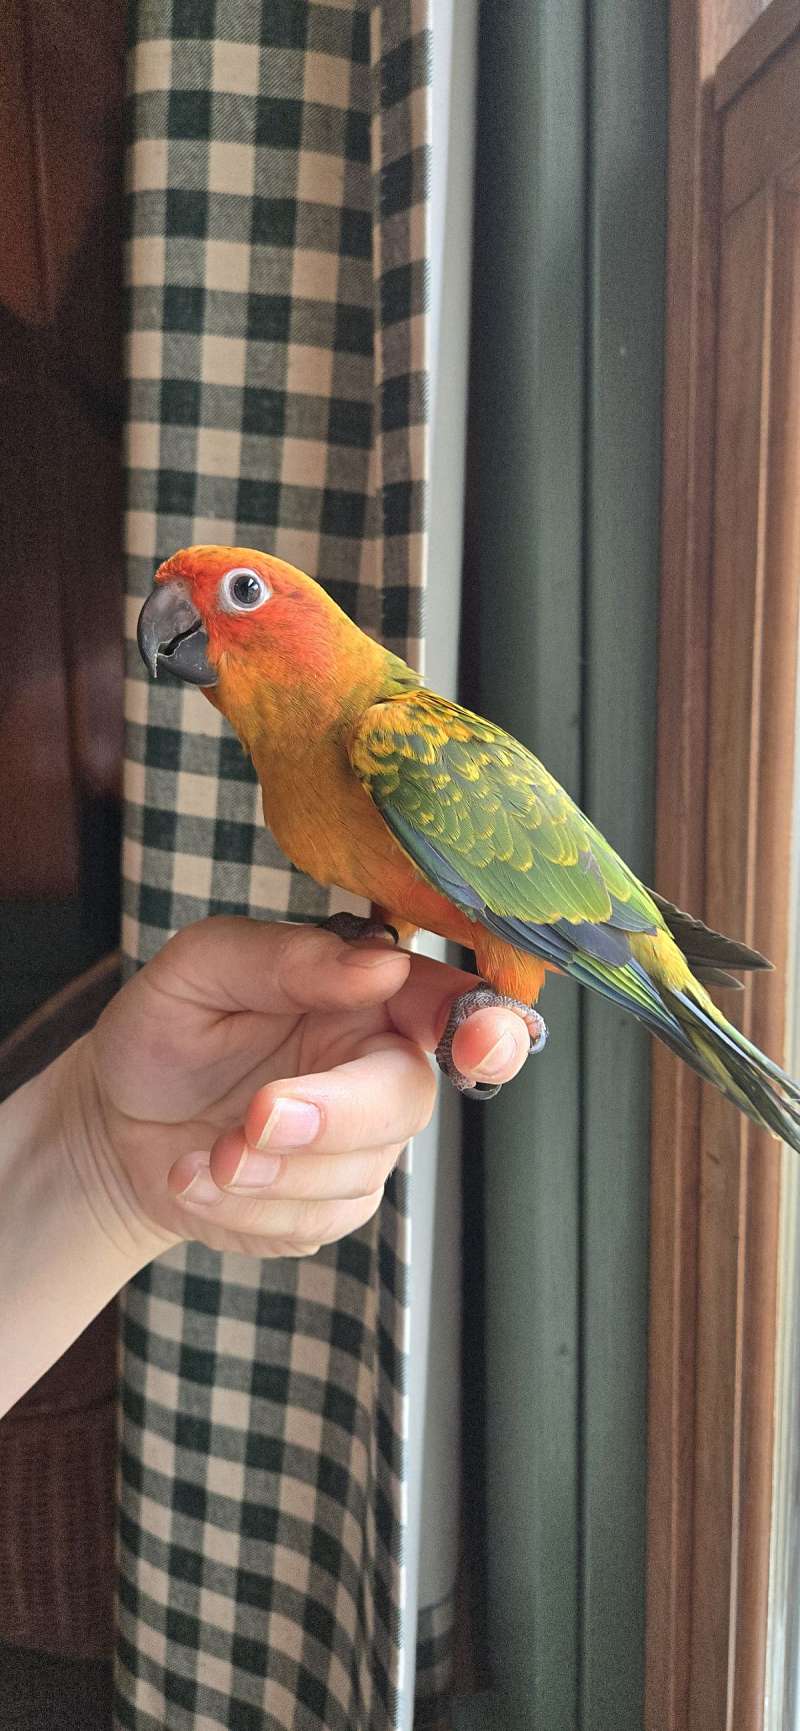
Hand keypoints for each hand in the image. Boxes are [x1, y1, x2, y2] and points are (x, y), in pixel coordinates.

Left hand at [66, 918, 530, 1262]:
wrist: (117, 1120)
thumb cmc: (167, 1028)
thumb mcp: (203, 967)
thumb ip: (289, 956)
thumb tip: (380, 966)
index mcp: (371, 993)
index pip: (453, 1003)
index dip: (491, 1027)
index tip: (477, 1044)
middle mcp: (381, 1064)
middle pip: (407, 1099)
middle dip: (332, 1117)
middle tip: (254, 1118)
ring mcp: (364, 1143)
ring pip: (358, 1172)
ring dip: (270, 1173)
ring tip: (201, 1155)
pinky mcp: (332, 1205)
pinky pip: (316, 1221)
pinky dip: (245, 1210)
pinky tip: (197, 1178)